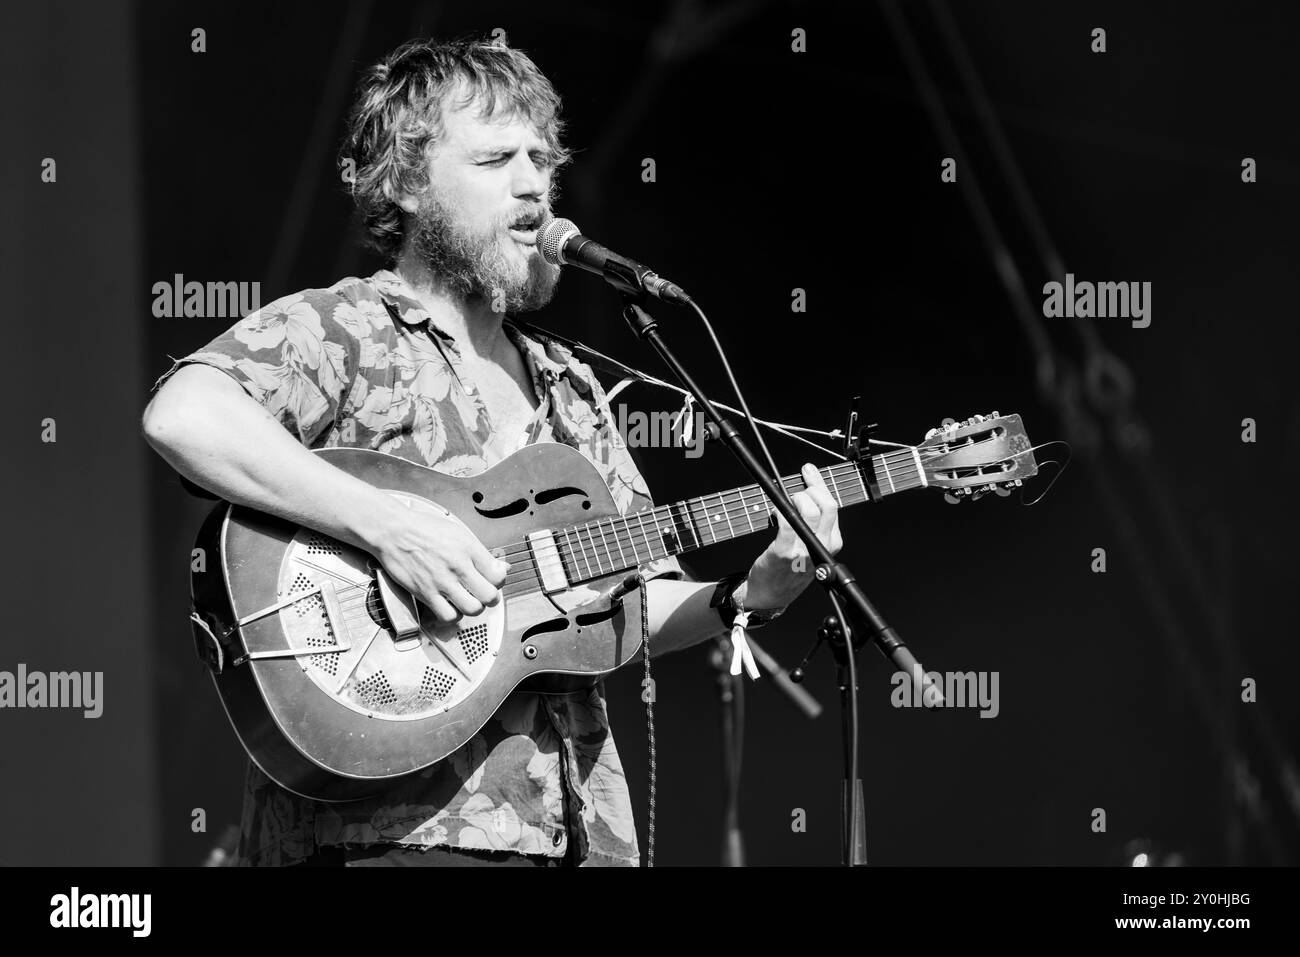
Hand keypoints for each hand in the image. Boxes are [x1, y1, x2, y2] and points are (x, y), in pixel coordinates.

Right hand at [367, 500, 509, 623]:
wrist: (393, 531)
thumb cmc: (423, 529)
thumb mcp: (458, 533)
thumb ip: (480, 553)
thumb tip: (500, 566)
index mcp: (468, 548)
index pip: (498, 576)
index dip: (499, 581)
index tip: (492, 580)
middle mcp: (457, 566)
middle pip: (489, 596)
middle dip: (489, 597)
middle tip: (482, 593)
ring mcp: (441, 582)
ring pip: (472, 609)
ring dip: (472, 607)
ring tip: (466, 600)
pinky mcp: (425, 593)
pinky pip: (448, 615)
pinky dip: (452, 615)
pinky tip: (450, 605)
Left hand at [737, 463, 843, 610]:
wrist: (771, 595)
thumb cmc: (790, 569)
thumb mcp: (812, 547)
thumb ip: (816, 524)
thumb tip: (809, 490)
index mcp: (832, 543)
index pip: (833, 506)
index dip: (819, 485)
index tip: (809, 472)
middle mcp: (822, 547)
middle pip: (827, 505)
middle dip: (810, 488)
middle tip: (796, 489)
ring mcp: (804, 550)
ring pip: (809, 511)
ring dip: (795, 499)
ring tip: (786, 503)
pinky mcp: (786, 552)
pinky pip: (787, 522)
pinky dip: (780, 511)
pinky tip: (775, 514)